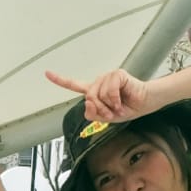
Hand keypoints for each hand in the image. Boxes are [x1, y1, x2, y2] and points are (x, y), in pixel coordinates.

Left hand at [45, 68, 159, 123]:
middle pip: (88, 97)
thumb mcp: (105, 117)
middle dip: (100, 109)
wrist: (143, 104)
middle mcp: (98, 82)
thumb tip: (88, 102)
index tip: (47, 73)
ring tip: (118, 107)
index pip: (74, 85)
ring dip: (109, 106)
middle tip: (112, 113)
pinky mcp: (116, 74)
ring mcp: (107, 77)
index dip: (60, 80)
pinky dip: (115, 100)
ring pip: (98, 95)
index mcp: (93, 91)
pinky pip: (109, 91)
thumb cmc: (126, 108)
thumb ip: (92, 113)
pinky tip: (121, 101)